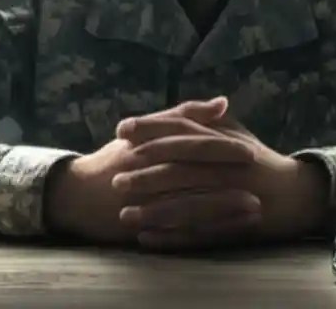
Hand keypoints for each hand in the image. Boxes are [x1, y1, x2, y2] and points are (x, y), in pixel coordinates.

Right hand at [45, 98, 258, 244]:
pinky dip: (204, 232)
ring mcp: (141, 202)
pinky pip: (176, 232)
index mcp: (147, 144)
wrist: (74, 195)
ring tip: (255, 209)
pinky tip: (228, 233)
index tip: (249, 151)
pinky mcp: (138, 228)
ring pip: (187, 205)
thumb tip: (224, 103)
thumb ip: (184, 116)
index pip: (189, 144)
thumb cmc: (115, 159)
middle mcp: (143, 172)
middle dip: (228, 178)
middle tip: (261, 182)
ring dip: (222, 207)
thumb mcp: (145, 131)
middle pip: (191, 174)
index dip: (220, 148)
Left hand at [114, 101, 329, 249]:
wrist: (299, 193)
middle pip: (180, 169)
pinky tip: (148, 240)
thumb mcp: (237, 133)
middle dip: (145, 174)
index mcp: (225, 142)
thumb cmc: (260, 159)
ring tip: (125, 215)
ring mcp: (231, 198)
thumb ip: (208, 120)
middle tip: (116, 180)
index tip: (121, 130)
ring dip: (154, 211)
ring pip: (186, 204)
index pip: (182, 130)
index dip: (151, 127)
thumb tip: (182, 103)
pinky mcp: (235, 226)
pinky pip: (200, 233)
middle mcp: (227, 168)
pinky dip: (172, 238)